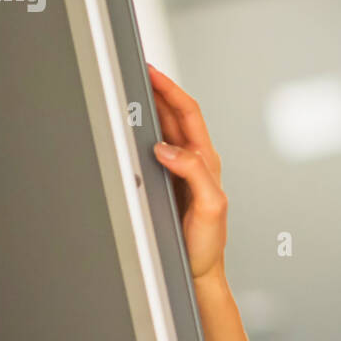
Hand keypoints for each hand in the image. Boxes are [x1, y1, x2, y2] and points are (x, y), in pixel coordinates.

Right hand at [146, 63, 227, 282]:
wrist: (198, 271)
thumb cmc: (207, 244)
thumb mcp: (209, 206)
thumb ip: (194, 173)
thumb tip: (167, 147)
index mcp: (207, 161)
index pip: (188, 114)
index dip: (170, 89)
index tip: (151, 71)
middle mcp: (196, 161)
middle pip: (175, 114)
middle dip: (157, 89)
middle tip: (136, 70)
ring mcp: (181, 170)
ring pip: (165, 128)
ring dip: (150, 106)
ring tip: (131, 87)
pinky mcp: (168, 181)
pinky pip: (156, 146)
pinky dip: (144, 130)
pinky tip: (131, 125)